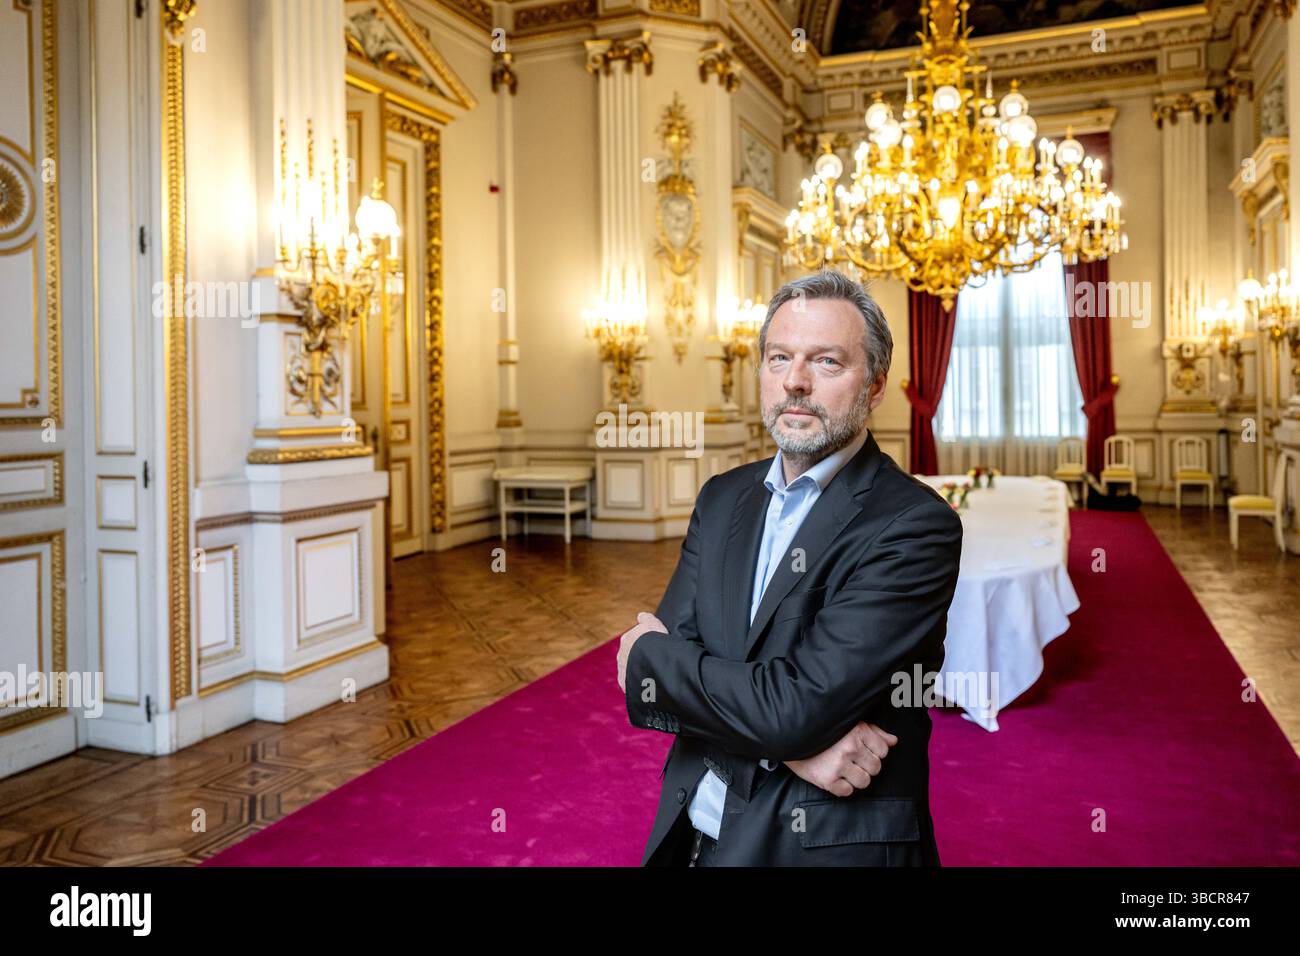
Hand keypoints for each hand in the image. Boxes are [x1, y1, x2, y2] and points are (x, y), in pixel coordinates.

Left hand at [617, 612, 666, 692]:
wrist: (649, 659)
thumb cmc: (652, 640)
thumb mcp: (653, 623)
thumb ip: (646, 618)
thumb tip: (640, 616)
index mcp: (626, 639)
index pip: (633, 641)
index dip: (643, 644)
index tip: (651, 648)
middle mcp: (621, 654)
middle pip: (630, 656)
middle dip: (638, 658)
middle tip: (653, 661)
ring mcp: (622, 669)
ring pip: (630, 670)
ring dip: (638, 672)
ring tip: (652, 675)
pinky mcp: (625, 683)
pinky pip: (631, 683)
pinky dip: (638, 684)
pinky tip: (647, 685)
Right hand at [783, 721, 897, 796]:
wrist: (789, 736)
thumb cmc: (822, 728)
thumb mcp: (850, 723)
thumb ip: (874, 732)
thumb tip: (893, 741)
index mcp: (857, 731)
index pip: (883, 750)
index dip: (875, 752)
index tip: (863, 750)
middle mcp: (850, 748)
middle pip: (876, 767)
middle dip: (867, 765)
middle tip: (853, 760)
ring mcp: (838, 765)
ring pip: (864, 781)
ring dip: (857, 778)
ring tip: (845, 769)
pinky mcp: (827, 780)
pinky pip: (847, 792)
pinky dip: (843, 787)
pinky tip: (835, 776)